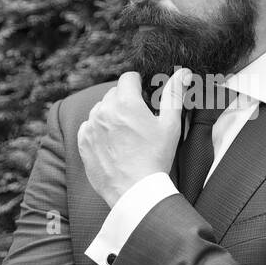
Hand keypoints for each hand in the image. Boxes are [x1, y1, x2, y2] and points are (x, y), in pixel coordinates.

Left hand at [78, 68, 189, 206]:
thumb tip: (182, 74)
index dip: (139, 85)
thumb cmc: (156, 158)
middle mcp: (104, 110)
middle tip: (138, 121)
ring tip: (126, 134)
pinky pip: (89, 126)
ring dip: (111, 114)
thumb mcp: (170, 125)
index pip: (128, 78)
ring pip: (101, 109)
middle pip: (114, 93)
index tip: (144, 98)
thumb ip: (174, 94)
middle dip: (126, 101)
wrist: (135, 191)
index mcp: (126, 103)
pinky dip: (99, 130)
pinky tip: (113, 144)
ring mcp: (91, 126)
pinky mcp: (83, 142)